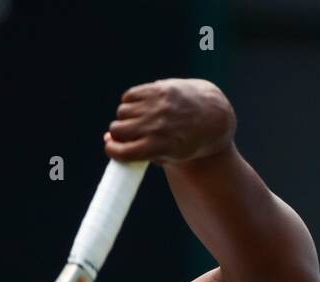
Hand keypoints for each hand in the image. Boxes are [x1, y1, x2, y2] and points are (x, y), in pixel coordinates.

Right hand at [103, 78, 235, 165]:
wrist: (212, 117)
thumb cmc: (188, 142)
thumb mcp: (168, 154)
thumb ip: (139, 150)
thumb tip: (107, 138)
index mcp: (160, 147)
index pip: (122, 151)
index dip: (113, 151)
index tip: (113, 149)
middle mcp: (156, 126)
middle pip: (118, 130)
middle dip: (119, 134)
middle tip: (129, 135)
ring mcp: (157, 106)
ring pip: (122, 112)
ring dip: (126, 117)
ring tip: (140, 120)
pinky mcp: (158, 89)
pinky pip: (129, 96)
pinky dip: (131, 102)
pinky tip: (142, 107)